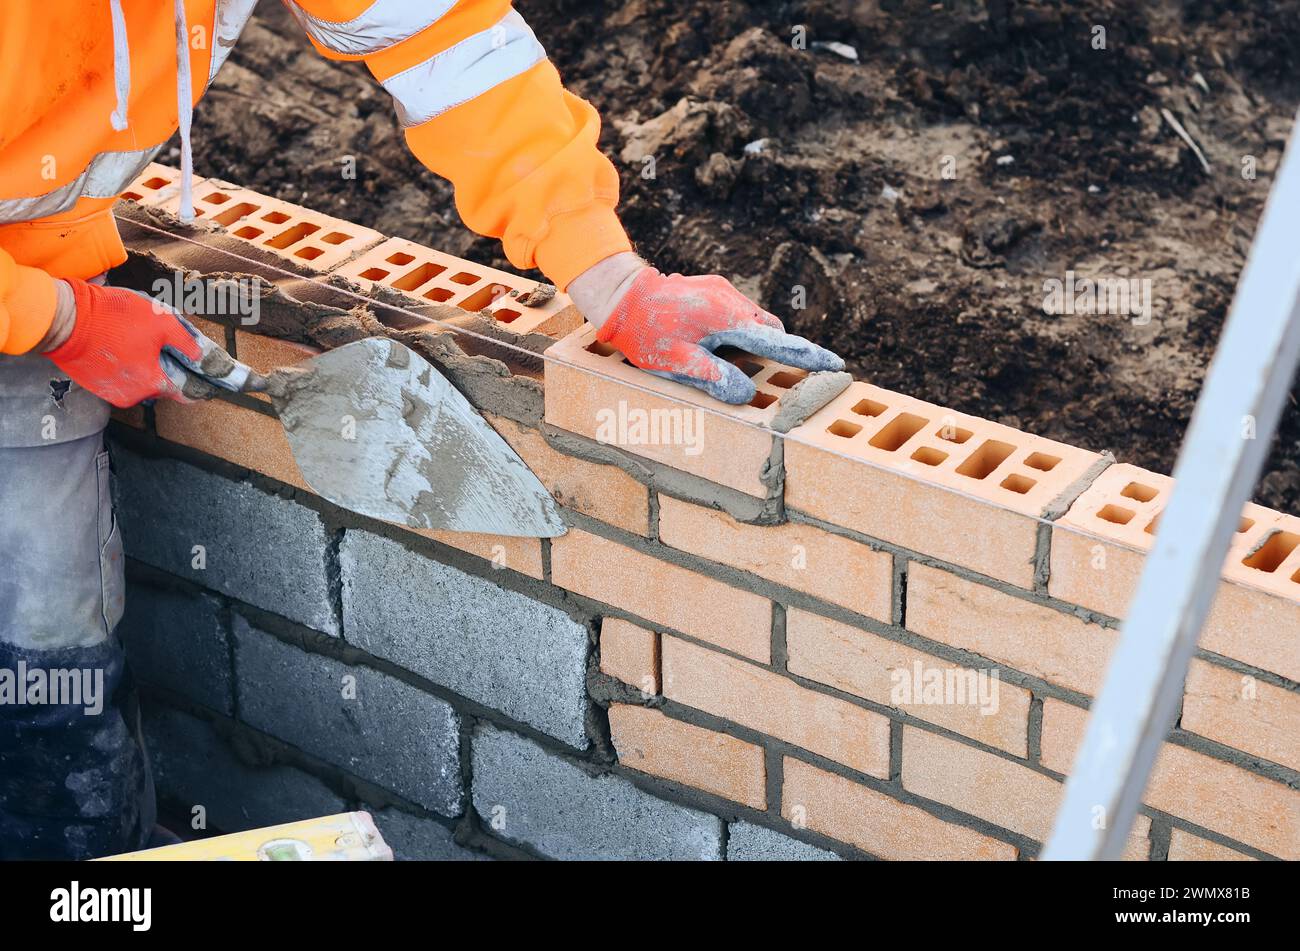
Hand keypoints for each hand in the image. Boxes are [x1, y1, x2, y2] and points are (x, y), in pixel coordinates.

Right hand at [42, 280, 255, 407]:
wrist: (64, 319)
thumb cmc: (113, 318)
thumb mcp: (161, 322)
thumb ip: (187, 343)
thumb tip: (206, 358)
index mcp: (153, 383)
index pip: (189, 393)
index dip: (204, 385)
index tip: (217, 381)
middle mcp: (134, 395)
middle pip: (165, 385)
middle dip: (173, 369)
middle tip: (176, 348)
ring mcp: (112, 392)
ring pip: (143, 382)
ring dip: (150, 366)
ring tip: (145, 341)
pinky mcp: (96, 384)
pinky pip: (123, 378)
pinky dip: (130, 366)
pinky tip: (127, 346)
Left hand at [569, 255, 843, 403]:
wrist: (623, 295)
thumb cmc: (648, 333)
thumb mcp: (679, 364)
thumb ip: (715, 379)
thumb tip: (746, 396)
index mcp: (729, 320)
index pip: (779, 343)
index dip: (808, 357)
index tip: (835, 364)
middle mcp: (733, 300)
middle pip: (770, 331)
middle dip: (771, 353)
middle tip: (753, 374)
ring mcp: (724, 291)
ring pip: (755, 321)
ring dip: (750, 341)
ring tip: (718, 357)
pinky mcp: (714, 287)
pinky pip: (738, 312)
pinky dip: (736, 329)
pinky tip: (708, 341)